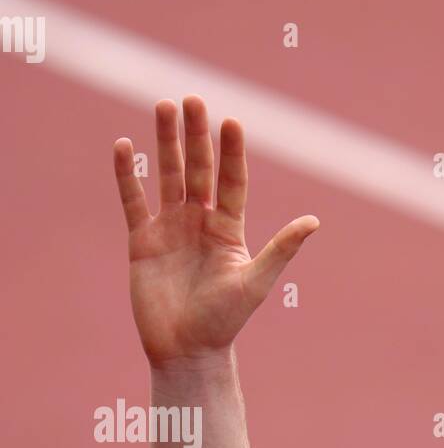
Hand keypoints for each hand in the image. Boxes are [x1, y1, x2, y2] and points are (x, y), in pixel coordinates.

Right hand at [114, 94, 317, 367]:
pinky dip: (128, 175)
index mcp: (230, 229)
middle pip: (199, 169)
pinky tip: (124, 146)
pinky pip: (134, 200)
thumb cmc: (225, 320)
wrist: (187, 348)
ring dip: (164, 142)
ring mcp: (171, 227)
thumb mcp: (256, 282)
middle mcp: (200, 221)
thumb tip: (314, 222)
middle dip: (196, 135)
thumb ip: (281, 249)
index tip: (231, 121)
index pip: (232, 181)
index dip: (232, 152)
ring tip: (163, 106)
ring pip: (167, 175)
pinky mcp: (142, 240)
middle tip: (191, 99)